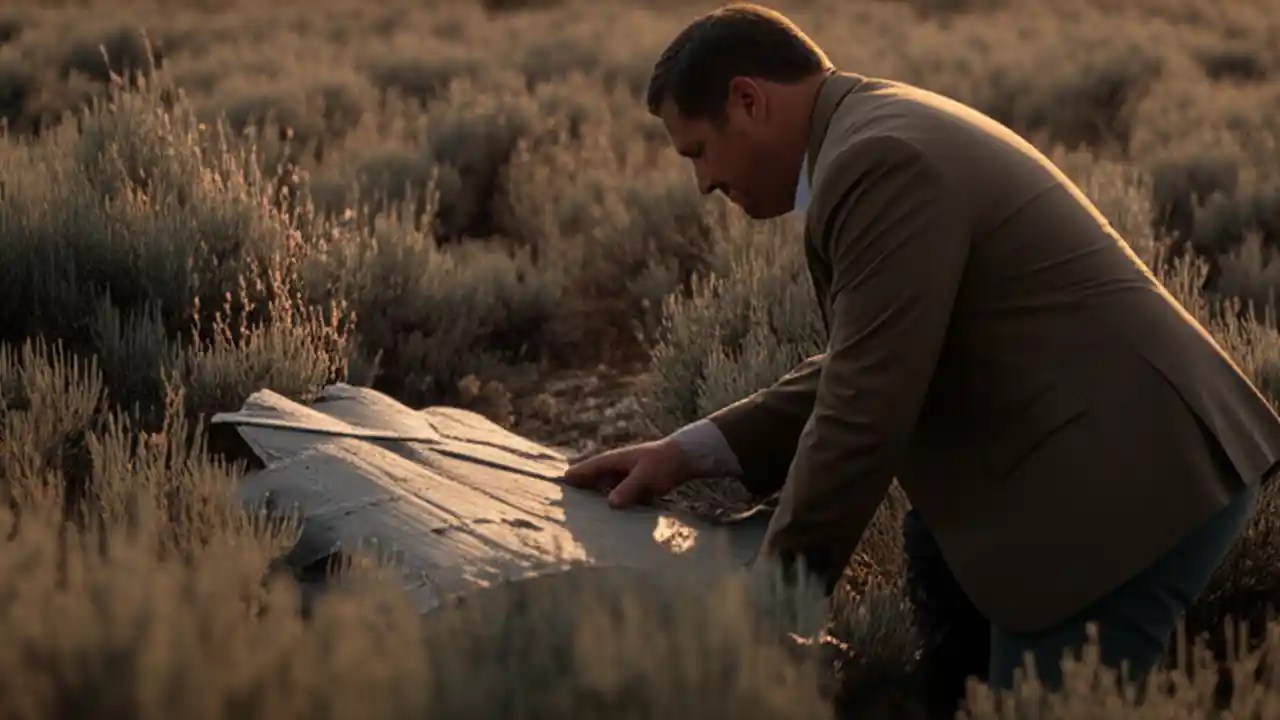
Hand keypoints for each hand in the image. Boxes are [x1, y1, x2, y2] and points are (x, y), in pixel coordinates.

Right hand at [559, 438, 693, 508]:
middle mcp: (614, 469)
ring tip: (579, 519)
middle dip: (579, 490)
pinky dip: (610, 506)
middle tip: (562, 508)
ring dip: (593, 501)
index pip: (589, 468)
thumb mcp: (646, 476)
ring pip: (603, 491)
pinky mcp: (632, 488)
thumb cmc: (663, 463)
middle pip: (592, 480)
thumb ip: (628, 489)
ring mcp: (623, 478)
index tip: (559, 483)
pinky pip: (616, 498)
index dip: (574, 476)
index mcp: (614, 460)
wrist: (684, 459)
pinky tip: (606, 522)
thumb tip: (610, 504)